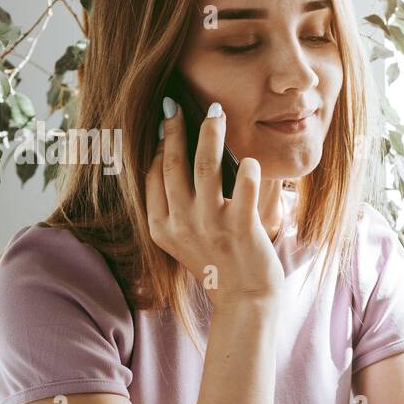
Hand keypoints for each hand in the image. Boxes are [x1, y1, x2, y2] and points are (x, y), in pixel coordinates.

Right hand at [145, 97, 284, 306]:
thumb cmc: (219, 264)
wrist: (245, 300)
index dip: (158, 144)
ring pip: (205, 168)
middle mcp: (181, 224)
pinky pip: (244, 191)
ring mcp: (211, 226)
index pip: (153, 174)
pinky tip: (251, 160)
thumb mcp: (184, 238)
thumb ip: (177, 205)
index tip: (163, 121)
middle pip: (173, 164)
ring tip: (215, 112)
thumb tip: (178, 156)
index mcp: (161, 226)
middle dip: (174, 129)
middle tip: (177, 104)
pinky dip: (248, 172)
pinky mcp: (241, 230)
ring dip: (209, 135)